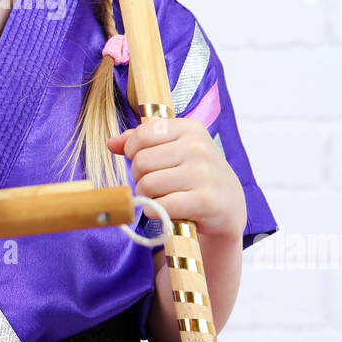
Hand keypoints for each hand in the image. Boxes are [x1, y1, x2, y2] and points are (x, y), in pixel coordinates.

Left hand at [106, 116, 246, 240]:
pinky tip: (167, 210)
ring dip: (147, 197)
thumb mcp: (174, 150)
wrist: (229, 206)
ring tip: (161, 198)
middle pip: (141, 161)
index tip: (144, 162)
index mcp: (190, 129)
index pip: (142, 135)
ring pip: (148, 184)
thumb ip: (142, 142)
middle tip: (155, 185)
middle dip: (140, 177)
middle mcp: (198, 147)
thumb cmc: (196, 174)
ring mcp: (203, 174)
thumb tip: (112, 142)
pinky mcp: (204, 201)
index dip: (133, 152)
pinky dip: (157, 212)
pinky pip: (161, 206)